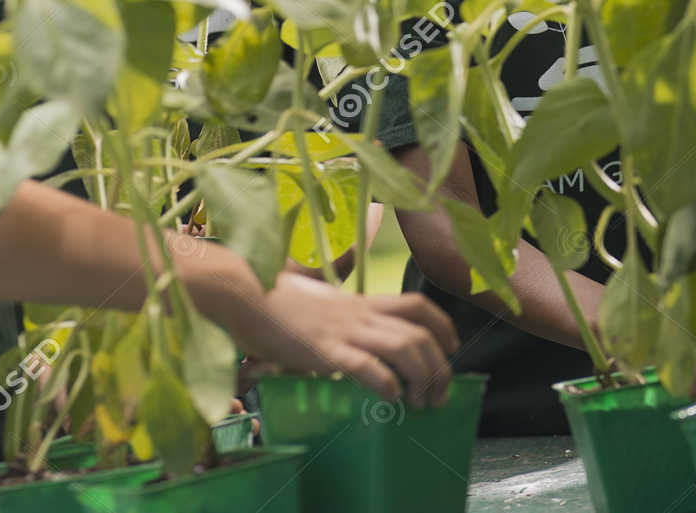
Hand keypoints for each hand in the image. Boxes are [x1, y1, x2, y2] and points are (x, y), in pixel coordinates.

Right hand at [239, 273, 459, 405]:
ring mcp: (344, 331)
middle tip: (439, 395)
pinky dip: (387, 383)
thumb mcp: (316, 295)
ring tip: (420, 404)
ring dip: (422, 378)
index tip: (451, 348)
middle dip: (441, 366)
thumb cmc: (274, 298)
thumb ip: (336, 300)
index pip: (417, 305)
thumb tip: (338, 302)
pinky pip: (368, 365)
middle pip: (420, 332)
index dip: (443, 326)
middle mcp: (360, 314)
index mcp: (360, 302)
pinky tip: (390, 398)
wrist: (244, 292)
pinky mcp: (325, 350)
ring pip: (405, 347)